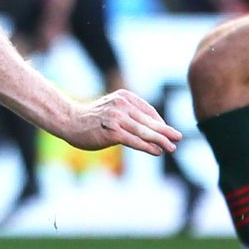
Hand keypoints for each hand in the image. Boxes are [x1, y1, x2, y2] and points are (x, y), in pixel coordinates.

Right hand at [55, 89, 181, 155]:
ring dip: (160, 140)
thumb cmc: (92, 118)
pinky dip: (148, 146)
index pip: (148, 110)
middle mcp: (122, 105)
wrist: (69, 121)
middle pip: (149, 121)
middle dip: (166, 131)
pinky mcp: (112, 132)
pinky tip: (157, 151)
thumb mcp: (113, 108)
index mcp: (124, 96)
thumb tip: (152, 127)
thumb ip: (129, 113)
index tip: (167, 132)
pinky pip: (135, 140)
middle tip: (179, 138)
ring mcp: (117, 118)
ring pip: (144, 131)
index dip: (160, 123)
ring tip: (171, 148)